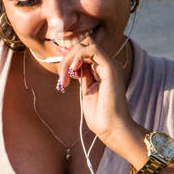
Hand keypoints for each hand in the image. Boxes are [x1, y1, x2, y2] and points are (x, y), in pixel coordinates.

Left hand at [55, 31, 138, 148]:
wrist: (112, 128)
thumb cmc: (100, 117)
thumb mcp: (86, 92)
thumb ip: (83, 77)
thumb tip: (73, 67)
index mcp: (101, 70)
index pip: (83, 53)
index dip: (69, 61)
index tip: (62, 79)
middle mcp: (107, 65)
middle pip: (83, 45)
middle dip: (67, 58)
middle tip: (62, 79)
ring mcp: (109, 65)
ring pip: (86, 45)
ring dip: (70, 59)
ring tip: (65, 77)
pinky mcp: (110, 67)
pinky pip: (93, 49)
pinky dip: (78, 57)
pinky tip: (73, 71)